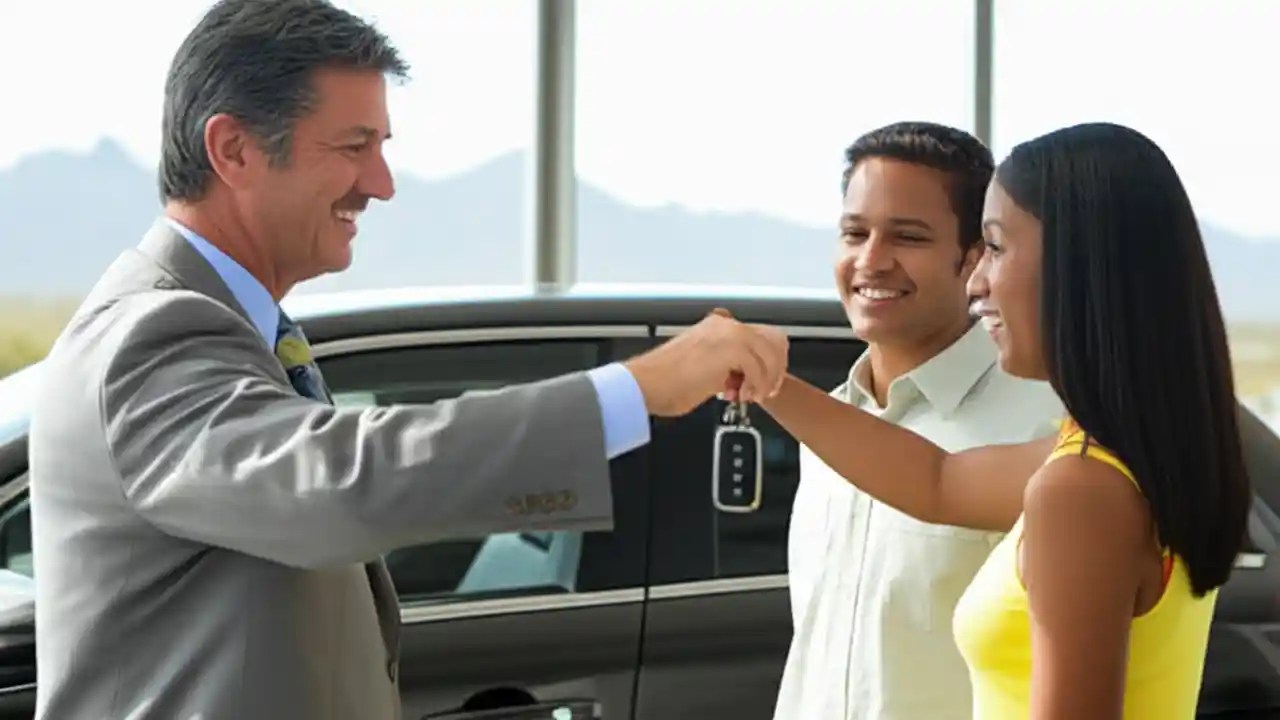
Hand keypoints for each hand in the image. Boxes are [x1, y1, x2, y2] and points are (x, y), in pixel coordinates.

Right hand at [624, 308, 788, 416]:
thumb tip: (740, 377)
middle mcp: (726, 325)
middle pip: (774, 339)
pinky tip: (741, 395)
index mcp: (718, 325)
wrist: (647, 384)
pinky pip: (759, 368)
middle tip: (768, 389)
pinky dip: (755, 385)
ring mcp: (729, 334)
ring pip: (770, 354)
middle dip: (776, 368)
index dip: (770, 360)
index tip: (767, 380)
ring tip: (751, 396)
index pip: (762, 335)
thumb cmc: (665, 382)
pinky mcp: (730, 348)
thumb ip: (725, 366)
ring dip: (766, 379)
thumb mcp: (703, 367)